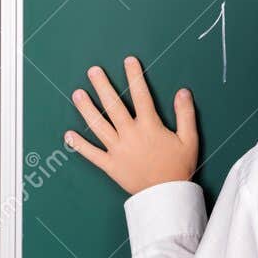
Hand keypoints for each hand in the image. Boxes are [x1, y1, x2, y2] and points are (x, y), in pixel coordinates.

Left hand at [65, 56, 198, 194]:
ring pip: (99, 126)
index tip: (128, 61)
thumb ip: (185, 114)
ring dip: (87, 109)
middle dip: (102, 86)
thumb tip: (183, 92)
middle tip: (93, 71)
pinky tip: (68, 134)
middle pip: (113, 106)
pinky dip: (79, 145)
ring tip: (77, 94)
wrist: (167, 196)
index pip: (141, 95)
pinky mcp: (110, 165)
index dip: (134, 76)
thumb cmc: (179, 167)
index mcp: (150, 126)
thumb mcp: (189, 139)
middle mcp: (130, 134)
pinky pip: (92, 154)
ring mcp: (118, 150)